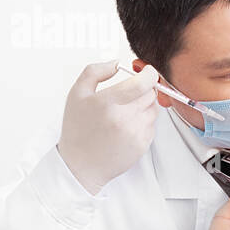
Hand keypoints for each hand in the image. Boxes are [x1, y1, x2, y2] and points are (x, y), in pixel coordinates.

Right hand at [56, 60, 160, 194]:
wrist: (80, 165)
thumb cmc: (77, 130)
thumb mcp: (77, 94)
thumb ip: (95, 72)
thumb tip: (117, 64)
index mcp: (107, 103)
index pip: (142, 83)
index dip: (149, 74)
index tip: (147, 71)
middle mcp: (123, 119)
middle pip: (150, 94)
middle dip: (143, 90)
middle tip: (129, 94)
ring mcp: (134, 134)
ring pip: (153, 109)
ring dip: (144, 106)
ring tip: (124, 113)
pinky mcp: (142, 146)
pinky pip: (152, 125)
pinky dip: (143, 122)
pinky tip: (126, 127)